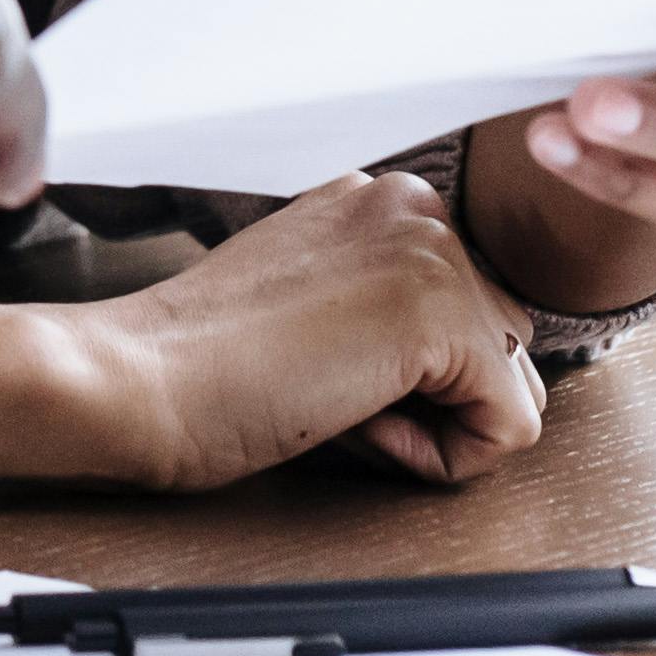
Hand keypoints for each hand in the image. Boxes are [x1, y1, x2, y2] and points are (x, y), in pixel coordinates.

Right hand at [88, 173, 546, 487]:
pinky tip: (357, 424)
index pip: (465, 310)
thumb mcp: (312, 302)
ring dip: (438, 425)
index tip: (317, 365)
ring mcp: (432, 253)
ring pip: (512, 388)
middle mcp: (415, 205)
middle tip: (329, 390)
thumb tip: (467, 366)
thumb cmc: (200, 360)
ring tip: (340, 402)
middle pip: (501, 345)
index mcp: (378, 197)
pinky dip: (441, 459)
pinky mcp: (444, 316)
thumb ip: (384, 304)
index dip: (405, 374)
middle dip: (434, 397)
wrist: (142, 377)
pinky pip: (509, 430)